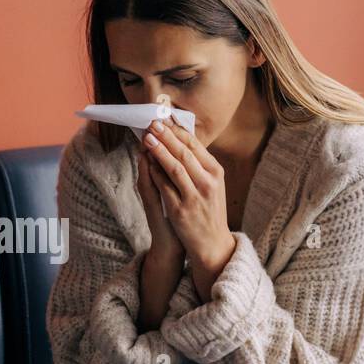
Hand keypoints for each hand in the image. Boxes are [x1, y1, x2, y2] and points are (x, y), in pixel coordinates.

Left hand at [142, 119, 236, 299]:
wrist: (213, 243)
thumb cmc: (209, 209)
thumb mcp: (212, 184)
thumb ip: (200, 164)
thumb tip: (182, 139)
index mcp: (216, 173)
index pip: (195, 146)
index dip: (178, 132)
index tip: (165, 120)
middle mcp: (208, 183)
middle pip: (184, 153)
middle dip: (167, 136)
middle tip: (153, 124)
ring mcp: (194, 197)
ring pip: (174, 168)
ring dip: (159, 151)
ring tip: (148, 138)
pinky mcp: (181, 210)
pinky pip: (165, 187)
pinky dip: (155, 173)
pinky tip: (147, 163)